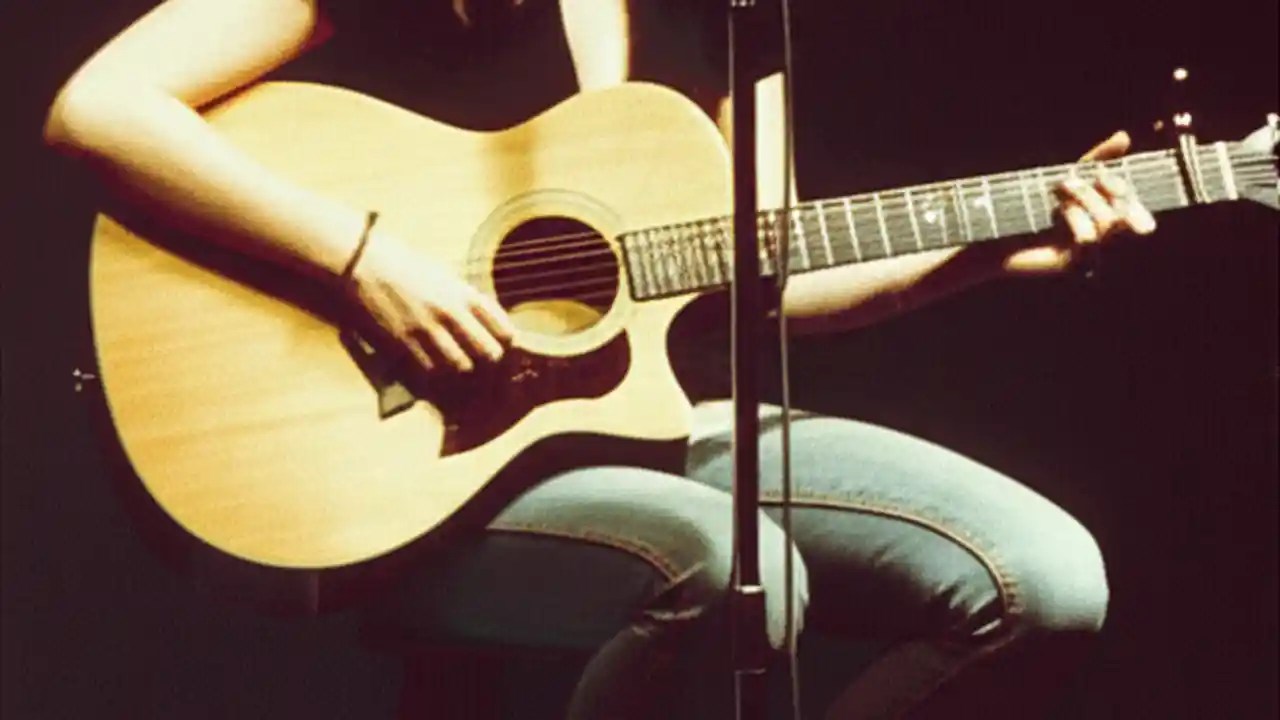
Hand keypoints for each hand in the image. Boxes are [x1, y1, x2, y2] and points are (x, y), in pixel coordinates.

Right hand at [347, 232, 513, 374]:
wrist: (360, 263)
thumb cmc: (401, 264)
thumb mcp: (443, 275)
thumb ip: (465, 299)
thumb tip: (485, 324)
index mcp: (463, 293)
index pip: (504, 329)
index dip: (507, 344)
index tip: (501, 347)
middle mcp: (450, 312)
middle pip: (489, 354)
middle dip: (489, 362)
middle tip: (481, 363)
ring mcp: (427, 330)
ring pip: (461, 367)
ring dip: (461, 370)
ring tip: (455, 367)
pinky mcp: (403, 344)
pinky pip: (430, 372)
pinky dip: (434, 375)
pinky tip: (431, 368)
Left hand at [1004, 131, 1156, 273]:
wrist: (1000, 227)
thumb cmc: (1035, 202)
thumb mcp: (1070, 176)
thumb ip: (1098, 158)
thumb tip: (1125, 136)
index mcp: (1107, 217)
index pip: (1130, 200)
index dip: (1120, 187)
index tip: (1098, 177)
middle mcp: (1104, 238)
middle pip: (1123, 210)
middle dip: (1096, 191)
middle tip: (1065, 184)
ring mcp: (1091, 254)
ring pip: (1108, 222)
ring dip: (1083, 201)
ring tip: (1058, 198)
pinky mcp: (1073, 263)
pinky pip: (1089, 239)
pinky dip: (1075, 219)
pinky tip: (1056, 215)